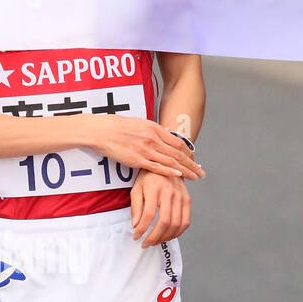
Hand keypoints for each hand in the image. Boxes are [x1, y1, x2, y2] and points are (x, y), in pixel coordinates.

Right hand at [90, 115, 204, 181]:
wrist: (100, 130)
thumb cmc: (116, 126)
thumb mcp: (138, 123)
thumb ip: (151, 131)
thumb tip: (160, 136)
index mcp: (154, 128)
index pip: (177, 142)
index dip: (189, 152)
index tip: (195, 159)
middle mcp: (153, 138)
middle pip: (178, 153)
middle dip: (192, 164)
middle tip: (202, 172)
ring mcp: (145, 149)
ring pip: (171, 161)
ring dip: (185, 170)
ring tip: (195, 177)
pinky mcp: (136, 159)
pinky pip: (156, 167)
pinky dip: (169, 172)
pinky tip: (179, 176)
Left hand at [130, 169, 192, 245]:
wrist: (165, 164)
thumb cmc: (148, 177)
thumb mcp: (136, 188)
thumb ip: (135, 207)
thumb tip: (135, 225)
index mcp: (155, 188)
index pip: (149, 215)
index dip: (142, 229)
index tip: (136, 237)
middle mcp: (170, 192)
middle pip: (164, 222)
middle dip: (154, 237)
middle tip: (145, 243)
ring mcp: (181, 196)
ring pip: (176, 224)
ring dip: (165, 237)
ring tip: (155, 241)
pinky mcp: (187, 200)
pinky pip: (186, 221)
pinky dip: (177, 232)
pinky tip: (167, 236)